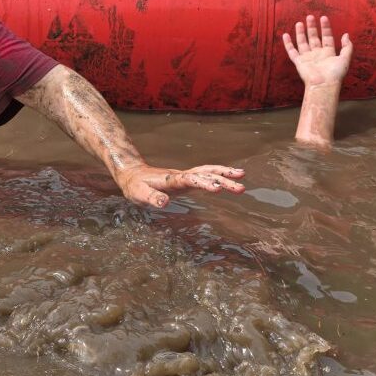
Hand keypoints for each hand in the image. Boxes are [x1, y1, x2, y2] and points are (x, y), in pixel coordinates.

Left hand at [115, 164, 245, 207]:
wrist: (133, 174)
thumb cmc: (135, 186)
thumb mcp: (138, 194)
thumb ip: (151, 198)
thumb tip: (164, 203)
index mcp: (170, 179)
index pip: (189, 180)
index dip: (203, 183)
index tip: (217, 188)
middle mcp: (181, 175)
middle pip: (205, 174)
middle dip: (222, 180)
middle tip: (241, 187)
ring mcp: (185, 176)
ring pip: (208, 172)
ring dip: (224, 174)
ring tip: (242, 176)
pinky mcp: (187, 179)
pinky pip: (206, 175)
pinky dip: (219, 175)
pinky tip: (229, 179)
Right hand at [282, 14, 351, 87]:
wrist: (323, 85)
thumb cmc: (335, 74)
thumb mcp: (345, 59)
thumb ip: (347, 47)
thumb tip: (346, 35)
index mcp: (328, 53)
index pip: (326, 37)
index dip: (325, 27)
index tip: (323, 18)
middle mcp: (317, 54)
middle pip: (314, 38)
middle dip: (312, 27)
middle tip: (310, 17)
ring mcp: (307, 58)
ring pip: (303, 43)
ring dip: (301, 33)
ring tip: (299, 23)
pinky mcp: (299, 62)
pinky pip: (292, 51)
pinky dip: (288, 44)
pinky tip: (285, 35)